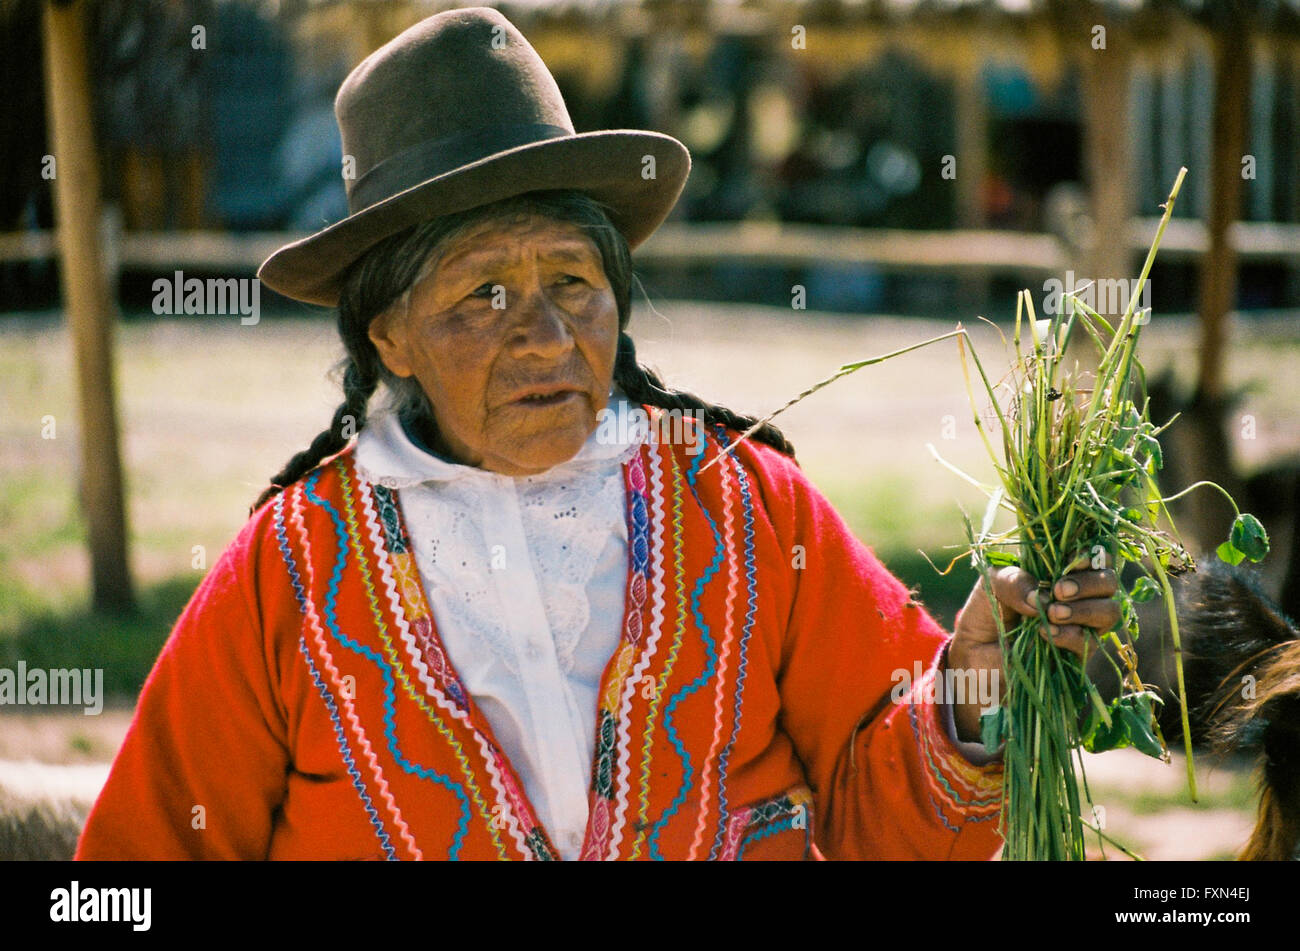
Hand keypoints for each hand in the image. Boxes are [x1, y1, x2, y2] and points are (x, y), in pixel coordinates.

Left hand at [946, 552, 1120, 742]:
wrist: (975, 653)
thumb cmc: (987, 610)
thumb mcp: (994, 583)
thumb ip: (1015, 580)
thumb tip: (1042, 596)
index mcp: (1062, 571)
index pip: (1096, 556)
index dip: (1092, 556)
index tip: (1073, 560)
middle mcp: (1079, 597)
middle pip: (1109, 582)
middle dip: (1090, 583)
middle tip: (1059, 590)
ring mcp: (1081, 626)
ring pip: (1109, 612)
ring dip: (1085, 609)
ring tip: (1053, 612)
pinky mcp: (1077, 654)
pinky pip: (1089, 642)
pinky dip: (1069, 634)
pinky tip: (1045, 632)